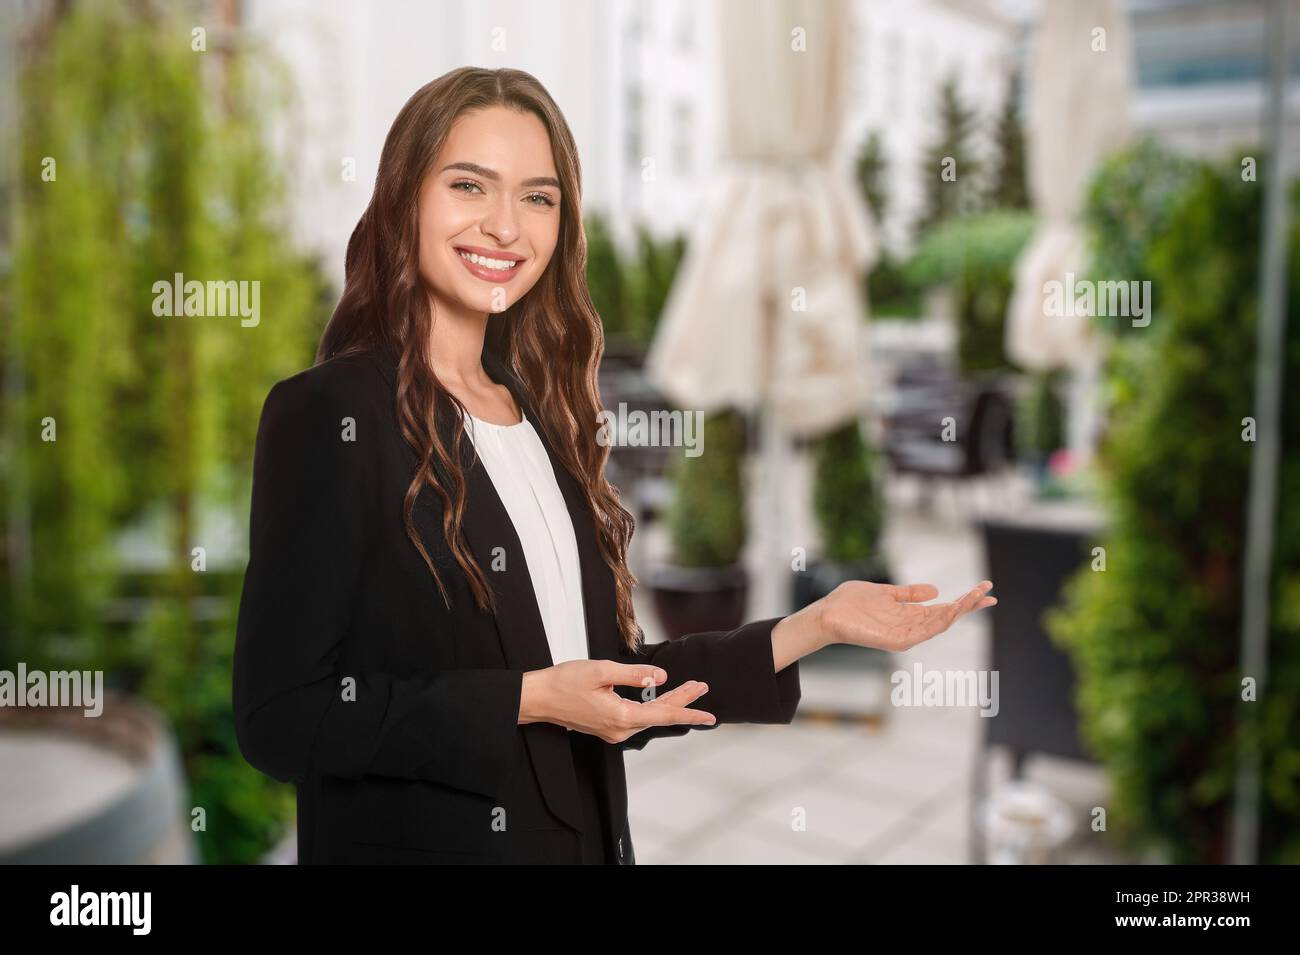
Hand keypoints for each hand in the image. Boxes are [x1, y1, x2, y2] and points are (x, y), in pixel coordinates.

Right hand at [519, 660, 715, 743]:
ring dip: (668, 702)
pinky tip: (660, 697)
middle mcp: (620, 729)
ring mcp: (613, 730)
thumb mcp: (602, 671)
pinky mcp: (607, 726)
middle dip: (683, 700)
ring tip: (688, 689)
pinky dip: (652, 706)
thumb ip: (634, 674)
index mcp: (621, 716)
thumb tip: (661, 677)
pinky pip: (637, 717)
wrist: (538, 698)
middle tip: (702, 686)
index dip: (689, 711)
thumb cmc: (564, 682)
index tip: (709, 716)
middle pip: (660, 714)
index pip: (664, 715)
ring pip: (649, 715)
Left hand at [817, 579, 996, 651]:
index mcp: (909, 615)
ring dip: (959, 611)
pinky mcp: (896, 642)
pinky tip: (953, 611)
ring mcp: (905, 636)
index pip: (944, 609)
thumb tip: (935, 590)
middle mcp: (910, 627)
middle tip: (990, 593)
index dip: (965, 601)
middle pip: (947, 617)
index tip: (986, 590)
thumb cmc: (851, 603)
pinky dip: (939, 623)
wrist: (827, 613)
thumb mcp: (885, 593)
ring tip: (976, 597)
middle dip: (969, 606)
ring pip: (939, 624)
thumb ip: (908, 593)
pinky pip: (923, 633)